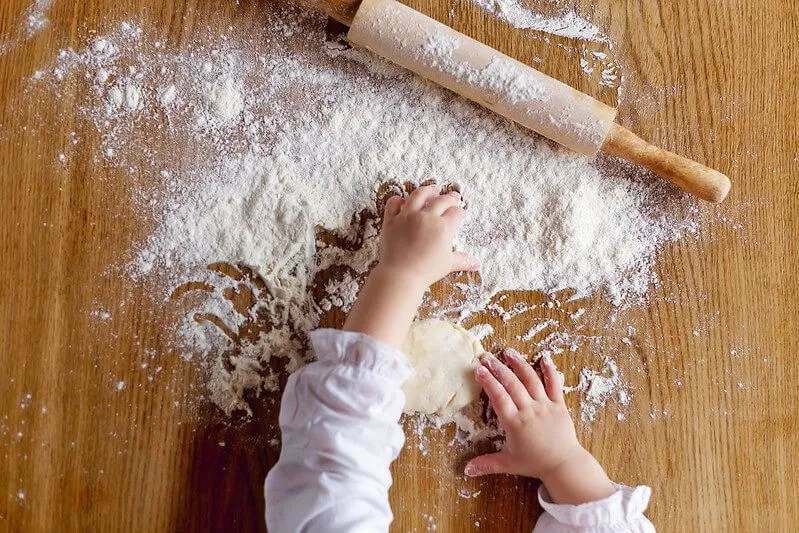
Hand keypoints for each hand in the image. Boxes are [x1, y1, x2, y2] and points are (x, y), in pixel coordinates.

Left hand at [342, 184, 477, 347]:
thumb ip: (462, 260)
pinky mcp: (392, 219)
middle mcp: (427, 216)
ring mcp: (408, 216)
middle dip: (450, 198)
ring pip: (419, 194)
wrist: (400, 275)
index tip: (460, 213)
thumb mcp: (448, 264)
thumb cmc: (426, 271)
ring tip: (433, 189)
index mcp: (443, 227)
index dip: (460, 212)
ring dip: (428, 190)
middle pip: (442, 200)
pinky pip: (394, 203)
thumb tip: (476, 264)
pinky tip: (404, 201)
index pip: (456, 212)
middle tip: (453, 197)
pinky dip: (399, 200)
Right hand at [465, 349, 614, 504]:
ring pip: (531, 380)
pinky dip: (550, 370)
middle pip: (511, 384)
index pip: (498, 397)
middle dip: (497, 368)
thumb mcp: (508, 463)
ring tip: (508, 352)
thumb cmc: (536, 463)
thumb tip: (466, 470)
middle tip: (486, 356)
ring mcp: (545, 406)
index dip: (488, 382)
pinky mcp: (559, 405)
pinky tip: (544, 358)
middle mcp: (529, 411)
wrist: (564, 464)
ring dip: (518, 364)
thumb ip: (487, 464)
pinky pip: (555, 384)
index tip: (478, 369)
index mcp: (514, 423)